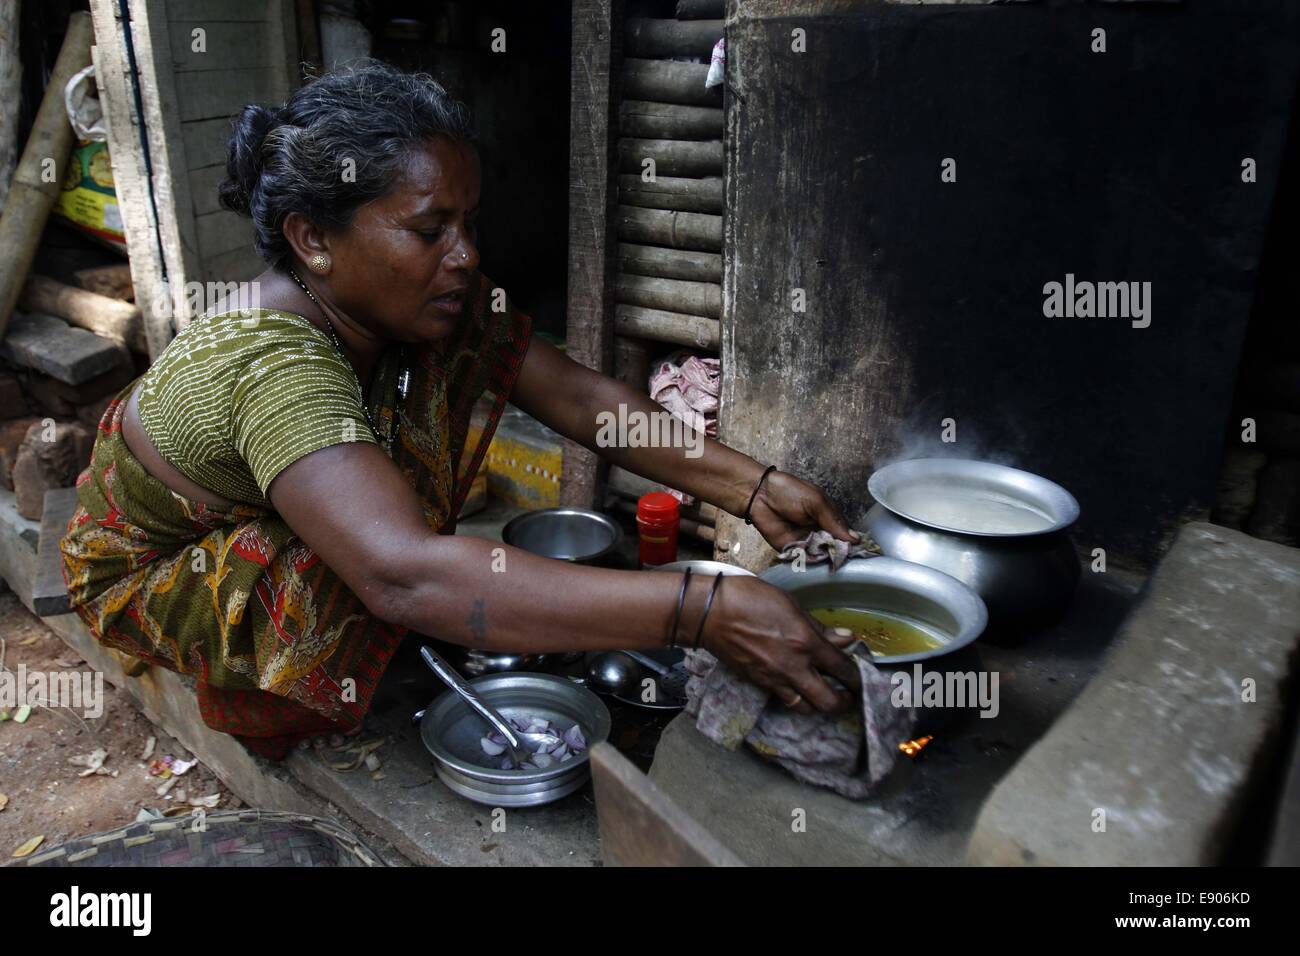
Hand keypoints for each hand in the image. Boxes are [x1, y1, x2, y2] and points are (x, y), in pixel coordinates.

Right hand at [698, 576, 860, 713]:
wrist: (710, 613)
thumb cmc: (749, 599)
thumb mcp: (790, 605)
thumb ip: (819, 626)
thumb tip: (845, 638)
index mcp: (806, 642)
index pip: (842, 669)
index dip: (857, 678)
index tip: (861, 679)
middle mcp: (794, 667)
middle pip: (828, 701)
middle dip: (843, 703)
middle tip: (848, 697)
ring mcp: (774, 679)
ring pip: (804, 707)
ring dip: (817, 704)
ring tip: (821, 694)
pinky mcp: (758, 684)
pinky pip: (782, 699)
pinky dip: (794, 698)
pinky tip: (795, 687)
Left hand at [747, 470, 858, 551]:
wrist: (760, 495)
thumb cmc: (789, 492)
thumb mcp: (816, 502)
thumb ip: (833, 521)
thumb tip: (855, 539)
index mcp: (829, 519)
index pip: (846, 536)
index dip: (853, 545)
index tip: (863, 555)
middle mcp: (820, 533)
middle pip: (835, 550)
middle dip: (840, 556)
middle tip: (846, 560)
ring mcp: (807, 543)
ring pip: (822, 558)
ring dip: (826, 560)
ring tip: (831, 561)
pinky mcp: (792, 551)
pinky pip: (805, 560)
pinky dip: (811, 562)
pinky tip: (816, 562)